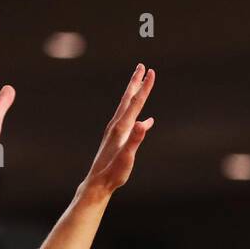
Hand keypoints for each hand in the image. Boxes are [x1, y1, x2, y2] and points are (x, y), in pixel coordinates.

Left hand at [82, 64, 155, 196]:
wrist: (98, 182)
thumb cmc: (113, 172)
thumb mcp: (127, 158)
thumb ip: (135, 140)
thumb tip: (144, 122)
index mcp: (121, 128)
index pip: (135, 103)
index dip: (145, 87)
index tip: (152, 72)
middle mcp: (116, 126)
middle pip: (128, 99)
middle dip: (136, 82)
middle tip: (142, 66)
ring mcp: (115, 131)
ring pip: (126, 107)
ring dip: (133, 93)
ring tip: (139, 83)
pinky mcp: (115, 138)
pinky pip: (127, 119)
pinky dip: (135, 113)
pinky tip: (144, 119)